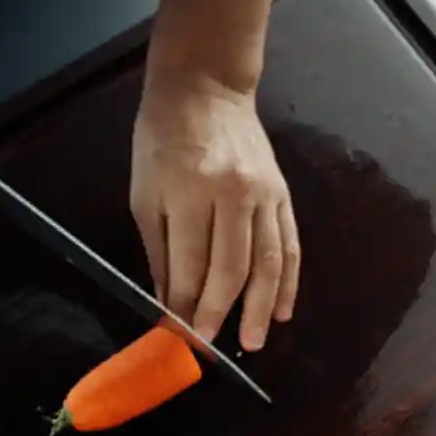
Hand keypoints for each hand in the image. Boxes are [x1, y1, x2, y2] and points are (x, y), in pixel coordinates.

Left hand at [131, 80, 299, 351]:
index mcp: (190, 192)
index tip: (177, 337)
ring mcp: (264, 194)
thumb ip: (159, 251)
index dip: (184, 307)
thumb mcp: (145, 194)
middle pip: (232, 269)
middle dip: (219, 313)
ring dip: (260, 307)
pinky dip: (288, 282)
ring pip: (268, 262)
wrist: (205, 88)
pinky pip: (290, 245)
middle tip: (211, 348)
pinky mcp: (283, 193)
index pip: (190, 265)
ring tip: (253, 342)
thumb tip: (169, 304)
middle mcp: (233, 194)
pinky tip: (282, 310)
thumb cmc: (162, 140)